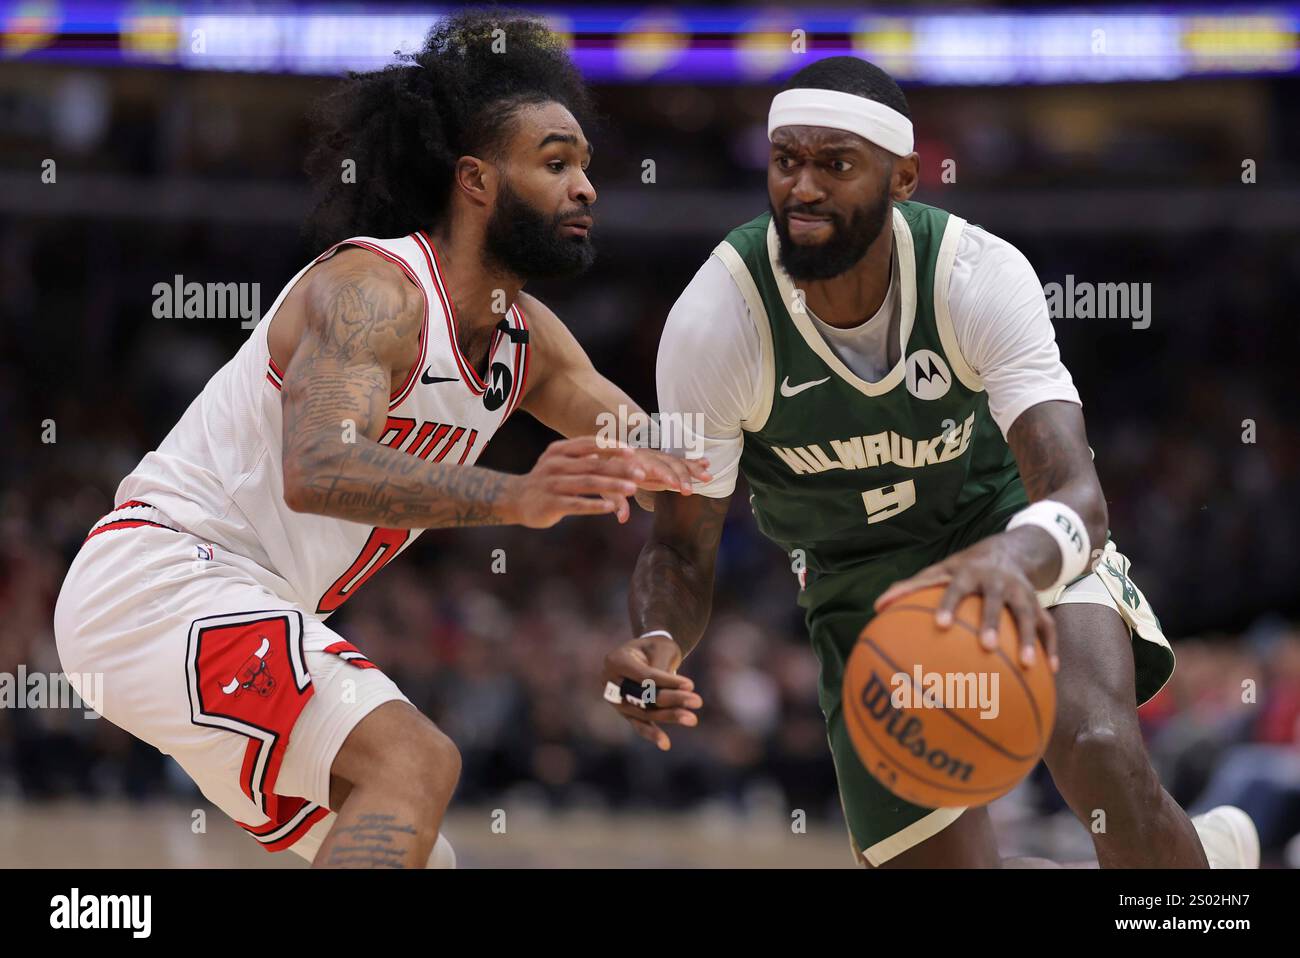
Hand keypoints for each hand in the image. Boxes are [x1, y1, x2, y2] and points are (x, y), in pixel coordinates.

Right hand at [511, 436, 646, 528]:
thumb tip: (614, 453)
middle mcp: (555, 464)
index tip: (633, 452)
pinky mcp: (550, 504)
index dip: (612, 447)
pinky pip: (577, 504)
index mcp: (559, 450)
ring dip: (613, 486)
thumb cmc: (549, 479)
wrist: (516, 499)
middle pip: (593, 464)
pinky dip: (596, 505)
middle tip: (642, 473)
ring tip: (633, 489)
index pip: (589, 444)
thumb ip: (584, 457)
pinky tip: (612, 507)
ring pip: (588, 483)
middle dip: (620, 468)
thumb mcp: (561, 462)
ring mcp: (552, 484)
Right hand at [601, 632, 702, 750]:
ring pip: (643, 712)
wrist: (647, 653)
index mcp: (615, 660)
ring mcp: (615, 700)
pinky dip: (652, 733)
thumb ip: (663, 669)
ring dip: (669, 716)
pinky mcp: (624, 712)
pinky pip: (639, 724)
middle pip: (643, 696)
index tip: (690, 685)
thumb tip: (675, 692)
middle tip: (697, 702)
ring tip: (692, 719)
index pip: (644, 676)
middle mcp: (610, 682)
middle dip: (672, 701)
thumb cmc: (655, 647)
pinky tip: (665, 744)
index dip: (668, 682)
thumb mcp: (661, 649)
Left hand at [615, 449, 711, 517]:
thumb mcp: (607, 489)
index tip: (673, 485)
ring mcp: (657, 456)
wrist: (605, 454)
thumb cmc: (606, 474)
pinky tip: (707, 464)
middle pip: (669, 463)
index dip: (663, 475)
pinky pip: (680, 460)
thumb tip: (623, 518)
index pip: (652, 467)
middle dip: (681, 476)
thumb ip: (617, 502)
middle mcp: (649, 456)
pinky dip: (693, 462)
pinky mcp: (663, 459)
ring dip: (694, 469)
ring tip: (708, 477)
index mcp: (634, 461)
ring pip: (678, 461)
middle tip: (689, 491)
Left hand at [873, 533, 1059, 671]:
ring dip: (1029, 638)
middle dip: (992, 622)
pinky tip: (1051, 671)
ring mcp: (1021, 592)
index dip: (949, 605)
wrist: (1009, 550)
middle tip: (986, 647)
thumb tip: (876, 607)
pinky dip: (1052, 647)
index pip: (956, 589)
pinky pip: (1048, 626)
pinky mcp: (1038, 604)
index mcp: (969, 573)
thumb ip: (909, 588)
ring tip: (1030, 665)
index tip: (940, 625)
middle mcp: (997, 581)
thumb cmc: (963, 570)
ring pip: (1027, 614)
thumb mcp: (939, 572)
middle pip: (995, 601)